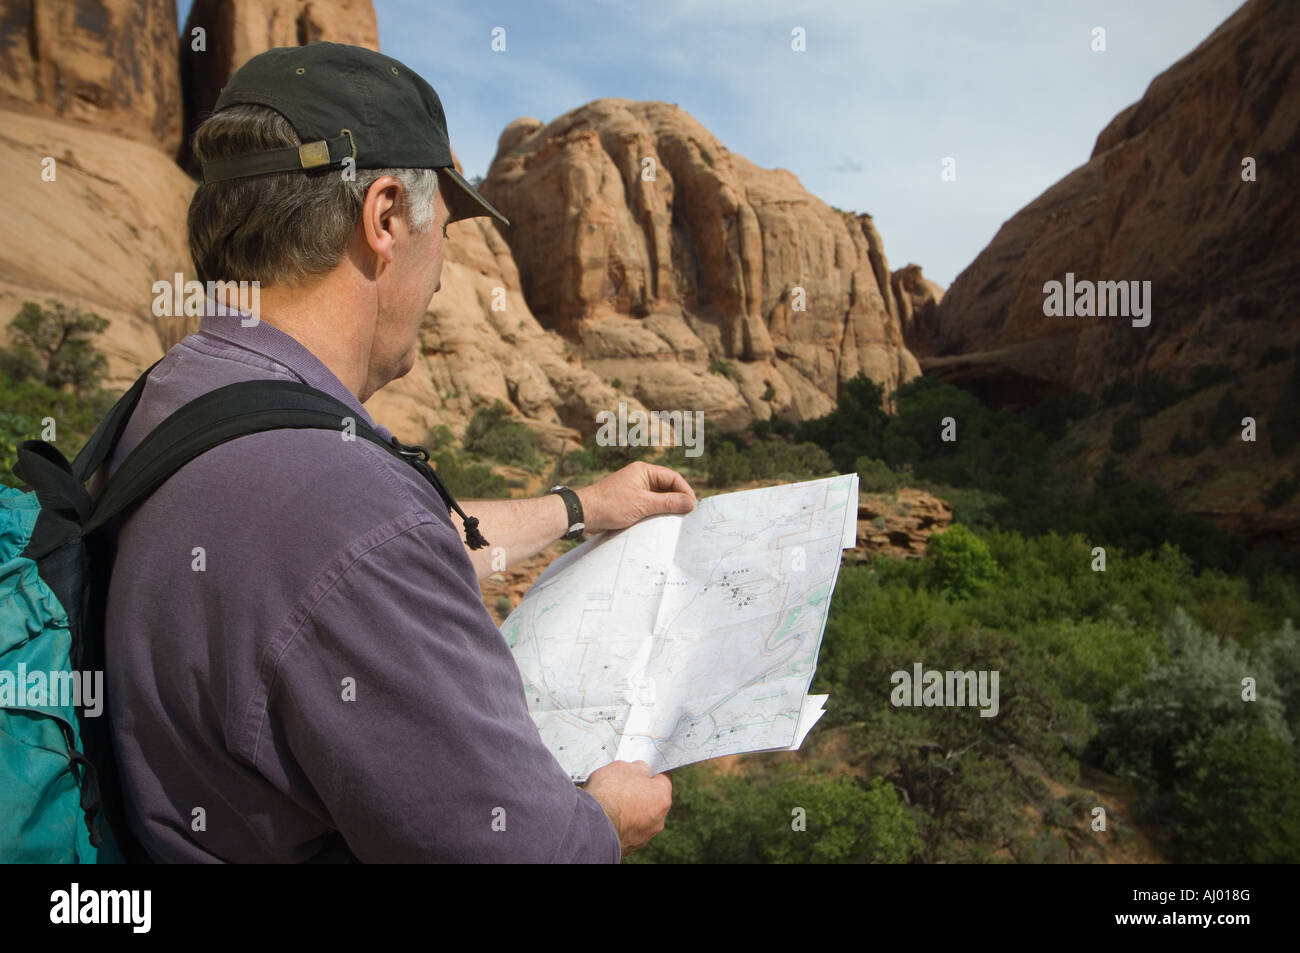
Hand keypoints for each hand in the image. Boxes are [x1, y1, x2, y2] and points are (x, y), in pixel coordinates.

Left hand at [576, 462, 695, 533]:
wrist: (584, 513)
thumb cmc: (611, 505)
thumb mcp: (643, 505)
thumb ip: (668, 503)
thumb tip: (690, 503)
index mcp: (644, 471)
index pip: (673, 478)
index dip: (685, 491)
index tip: (692, 506)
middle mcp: (641, 477)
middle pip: (667, 487)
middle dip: (677, 500)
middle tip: (687, 515)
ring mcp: (635, 489)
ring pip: (659, 497)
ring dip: (667, 508)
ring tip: (676, 520)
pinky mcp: (630, 501)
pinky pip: (649, 505)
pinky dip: (656, 512)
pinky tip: (661, 522)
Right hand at [584, 760, 671, 854]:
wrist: (592, 824)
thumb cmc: (608, 794)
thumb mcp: (623, 767)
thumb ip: (637, 768)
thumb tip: (640, 769)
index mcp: (662, 796)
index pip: (662, 779)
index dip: (649, 773)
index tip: (639, 771)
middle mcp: (658, 819)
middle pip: (652, 800)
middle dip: (638, 793)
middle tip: (621, 787)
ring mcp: (645, 835)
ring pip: (640, 817)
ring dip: (629, 811)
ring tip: (610, 803)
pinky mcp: (630, 846)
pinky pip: (628, 830)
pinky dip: (620, 824)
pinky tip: (607, 817)